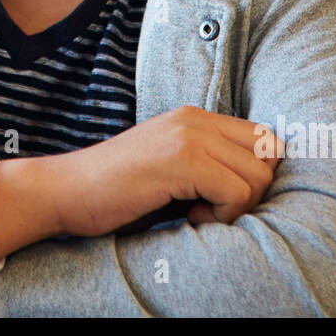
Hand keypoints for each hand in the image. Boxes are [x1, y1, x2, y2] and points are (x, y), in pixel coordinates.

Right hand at [50, 105, 282, 237]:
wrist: (67, 190)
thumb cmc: (115, 190)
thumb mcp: (169, 166)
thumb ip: (206, 163)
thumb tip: (255, 185)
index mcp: (195, 117)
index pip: (263, 137)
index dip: (257, 174)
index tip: (225, 197)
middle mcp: (195, 119)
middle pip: (269, 154)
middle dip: (253, 192)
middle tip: (215, 209)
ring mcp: (188, 136)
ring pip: (257, 175)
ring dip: (237, 206)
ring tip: (199, 213)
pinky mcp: (181, 160)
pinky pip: (236, 192)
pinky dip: (223, 215)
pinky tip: (190, 217)